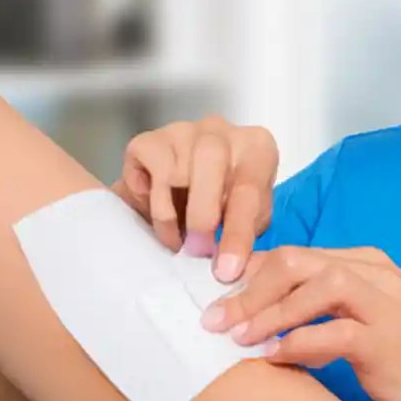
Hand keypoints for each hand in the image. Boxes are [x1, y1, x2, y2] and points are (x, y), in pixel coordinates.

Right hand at [110, 116, 278, 282]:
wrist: (191, 186)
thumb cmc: (228, 200)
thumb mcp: (248, 217)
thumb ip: (244, 234)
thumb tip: (229, 267)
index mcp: (256, 147)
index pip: (248, 189)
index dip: (236, 235)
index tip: (226, 269)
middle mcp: (220, 130)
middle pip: (210, 163)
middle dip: (201, 215)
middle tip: (195, 251)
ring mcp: (182, 130)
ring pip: (173, 171)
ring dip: (171, 216)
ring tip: (176, 240)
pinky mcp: (149, 140)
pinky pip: (144, 172)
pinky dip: (147, 200)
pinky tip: (156, 212)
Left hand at [200, 246, 400, 400]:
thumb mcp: (371, 319)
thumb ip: (328, 310)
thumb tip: (267, 317)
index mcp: (368, 264)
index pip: (296, 253)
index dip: (250, 271)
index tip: (217, 295)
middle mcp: (375, 275)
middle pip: (298, 260)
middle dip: (248, 287)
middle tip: (214, 318)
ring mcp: (385, 305)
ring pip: (315, 286)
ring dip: (269, 311)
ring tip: (238, 336)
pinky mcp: (387, 341)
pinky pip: (333, 332)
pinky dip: (298, 342)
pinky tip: (275, 358)